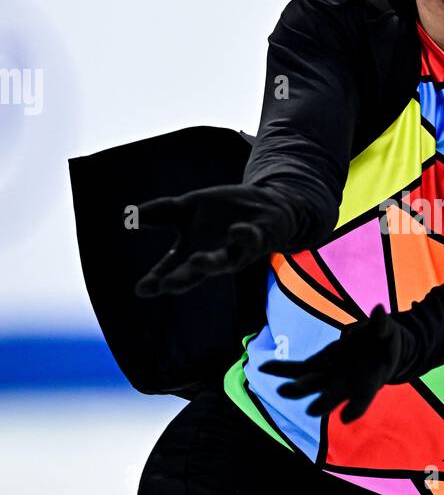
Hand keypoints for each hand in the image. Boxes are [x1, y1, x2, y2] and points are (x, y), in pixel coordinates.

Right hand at [133, 184, 300, 296]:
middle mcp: (214, 257)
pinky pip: (251, 238)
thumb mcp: (188, 207)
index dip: (156, 280)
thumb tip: (126, 217)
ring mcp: (237, 250)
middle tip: (166, 284)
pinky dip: (243, 235)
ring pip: (224, 262)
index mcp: (192, 251)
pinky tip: (236, 229)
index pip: (169, 269)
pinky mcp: (258, 237)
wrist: (265, 205)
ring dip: (210, 263)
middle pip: (195, 273)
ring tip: (196, 261)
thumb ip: (160, 213)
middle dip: (181, 280)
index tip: (142, 290)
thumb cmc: (224, 211)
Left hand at [259, 303, 412, 422]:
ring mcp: (329, 376)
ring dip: (296, 389)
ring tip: (281, 390)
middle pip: (332, 396)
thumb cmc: (386, 344)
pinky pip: (298, 369)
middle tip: (311, 411)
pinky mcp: (317, 365)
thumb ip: (382, 325)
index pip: (363, 397)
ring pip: (311, 385)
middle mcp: (346, 384)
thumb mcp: (389, 333)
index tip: (346, 417)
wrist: (376, 350)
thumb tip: (378, 310)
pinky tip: (263, 368)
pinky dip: (281, 369)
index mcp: (369, 381)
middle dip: (322, 403)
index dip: (356, 407)